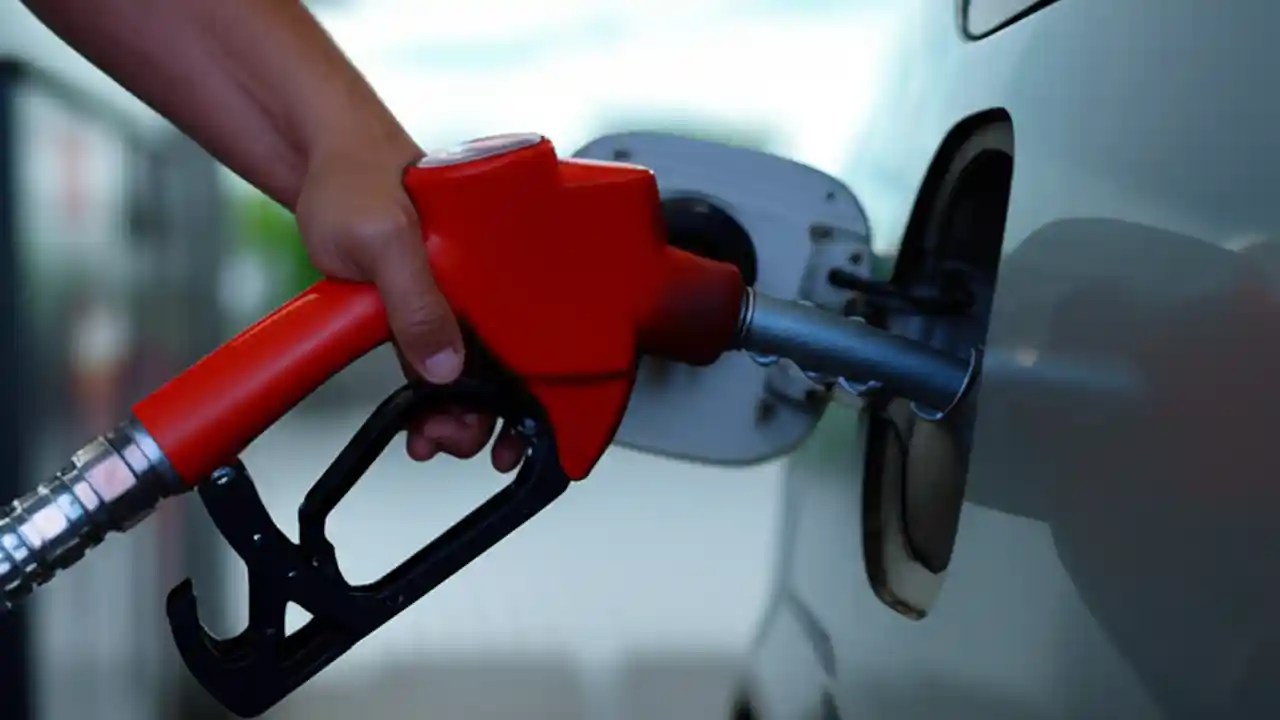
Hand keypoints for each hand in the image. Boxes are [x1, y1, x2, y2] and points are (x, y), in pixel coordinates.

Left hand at [295, 140, 523, 471]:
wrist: (315, 157)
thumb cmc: (355, 174)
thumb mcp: (383, 238)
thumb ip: (416, 302)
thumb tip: (447, 367)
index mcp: (493, 263)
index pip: (530, 340)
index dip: (527, 396)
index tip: (511, 438)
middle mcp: (481, 284)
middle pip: (504, 366)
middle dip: (481, 416)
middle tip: (446, 438)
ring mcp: (450, 298)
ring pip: (468, 372)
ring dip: (452, 413)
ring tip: (426, 438)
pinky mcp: (419, 308)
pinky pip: (433, 363)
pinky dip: (427, 398)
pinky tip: (415, 420)